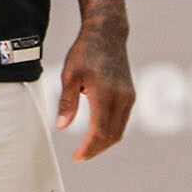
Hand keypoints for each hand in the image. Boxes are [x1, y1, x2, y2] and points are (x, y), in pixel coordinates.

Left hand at [55, 27, 134, 160]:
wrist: (107, 34)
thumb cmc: (84, 52)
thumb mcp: (69, 75)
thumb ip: (67, 102)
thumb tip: (61, 127)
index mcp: (105, 94)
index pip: (99, 131)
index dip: (89, 148)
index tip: (76, 157)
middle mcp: (122, 98)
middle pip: (112, 135)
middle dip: (96, 149)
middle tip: (80, 156)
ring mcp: (129, 97)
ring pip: (120, 130)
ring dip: (104, 142)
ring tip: (87, 148)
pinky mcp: (131, 94)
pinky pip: (123, 120)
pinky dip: (111, 131)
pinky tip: (98, 132)